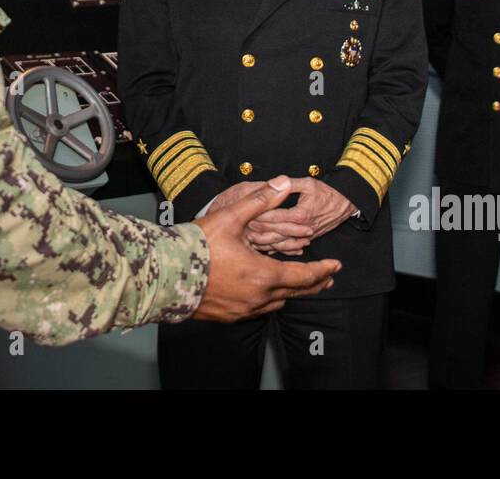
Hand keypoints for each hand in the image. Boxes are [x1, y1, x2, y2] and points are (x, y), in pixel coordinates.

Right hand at [192, 176, 340, 321]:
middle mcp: (257, 297)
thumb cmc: (197, 246)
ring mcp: (243, 310)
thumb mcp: (231, 218)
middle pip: (295, 293)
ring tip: (296, 285)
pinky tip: (263, 293)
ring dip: (290, 293)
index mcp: (263, 275)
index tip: (336, 266)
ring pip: (276, 303)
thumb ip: (261, 200)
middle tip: (327, 279)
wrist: (164, 274)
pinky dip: (267, 300)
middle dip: (314, 284)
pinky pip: (256, 310)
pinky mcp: (228, 316)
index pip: (304, 276)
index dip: (323, 270)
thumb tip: (284, 183)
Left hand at [245, 177, 356, 254]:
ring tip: (248, 241)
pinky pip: (288, 248)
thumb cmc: (328, 192)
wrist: (346, 204)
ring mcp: (304, 237)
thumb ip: (291, 184)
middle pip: (274, 233)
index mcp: (300, 215)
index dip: (258, 215)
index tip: (243, 214)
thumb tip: (277, 181)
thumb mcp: (309, 184)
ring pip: (280, 244)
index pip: (274, 217)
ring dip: (264, 243)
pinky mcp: (306, 240)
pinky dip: (275, 248)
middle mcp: (302, 229)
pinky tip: (263, 248)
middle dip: (257, 231)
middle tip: (240, 230)